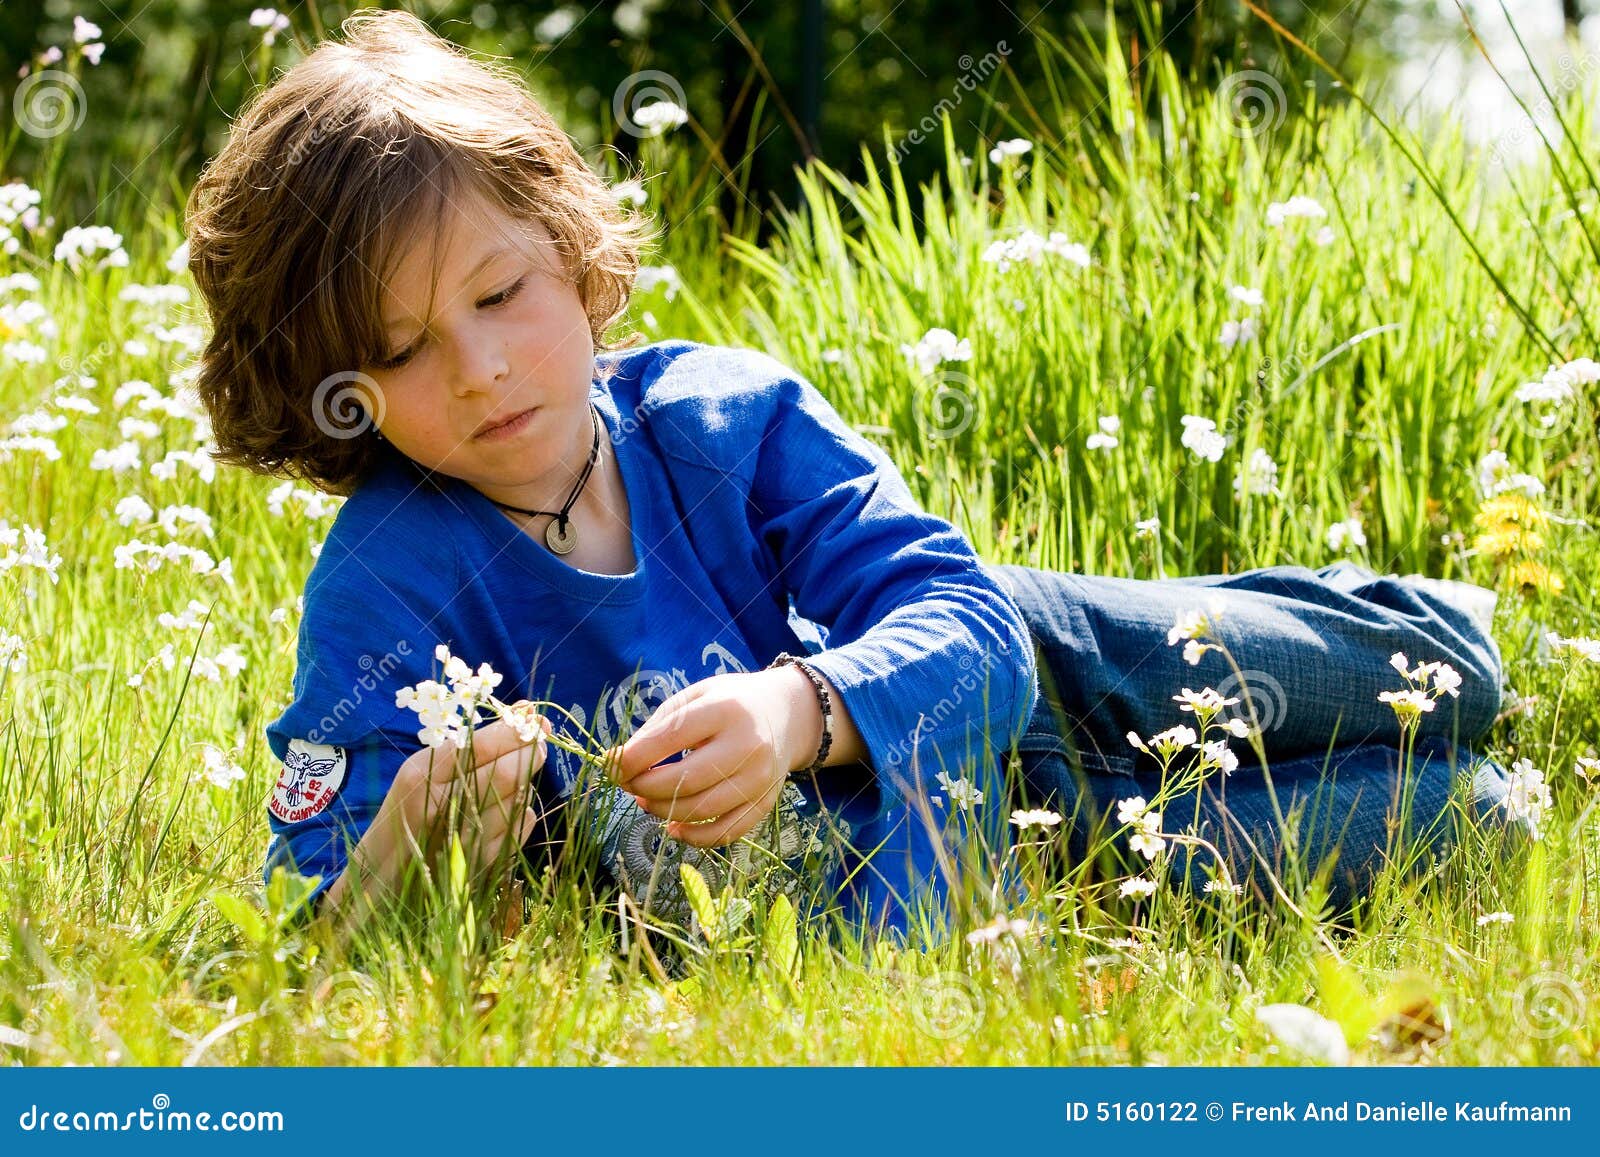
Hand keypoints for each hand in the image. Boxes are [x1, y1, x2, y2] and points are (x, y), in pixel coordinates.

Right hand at [323, 703, 550, 923]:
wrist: (383, 880)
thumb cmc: (407, 815)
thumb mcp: (423, 773)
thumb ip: (471, 745)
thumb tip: (525, 710)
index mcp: (421, 778)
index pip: (479, 746)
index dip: (514, 730)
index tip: (533, 717)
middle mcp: (442, 809)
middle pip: (506, 773)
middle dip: (530, 753)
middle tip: (537, 743)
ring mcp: (464, 840)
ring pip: (518, 798)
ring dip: (524, 782)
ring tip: (512, 776)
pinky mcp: (482, 863)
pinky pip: (521, 825)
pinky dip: (521, 810)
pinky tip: (503, 808)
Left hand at [604, 668, 820, 847]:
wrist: (787, 713)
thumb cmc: (730, 702)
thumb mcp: (696, 696)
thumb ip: (659, 726)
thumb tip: (620, 763)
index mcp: (725, 710)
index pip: (671, 736)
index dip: (634, 756)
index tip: (610, 765)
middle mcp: (748, 745)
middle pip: (685, 779)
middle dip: (645, 786)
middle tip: (628, 784)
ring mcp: (760, 778)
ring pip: (702, 809)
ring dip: (663, 810)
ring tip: (645, 799)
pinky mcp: (766, 802)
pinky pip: (726, 832)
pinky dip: (694, 837)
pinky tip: (674, 826)